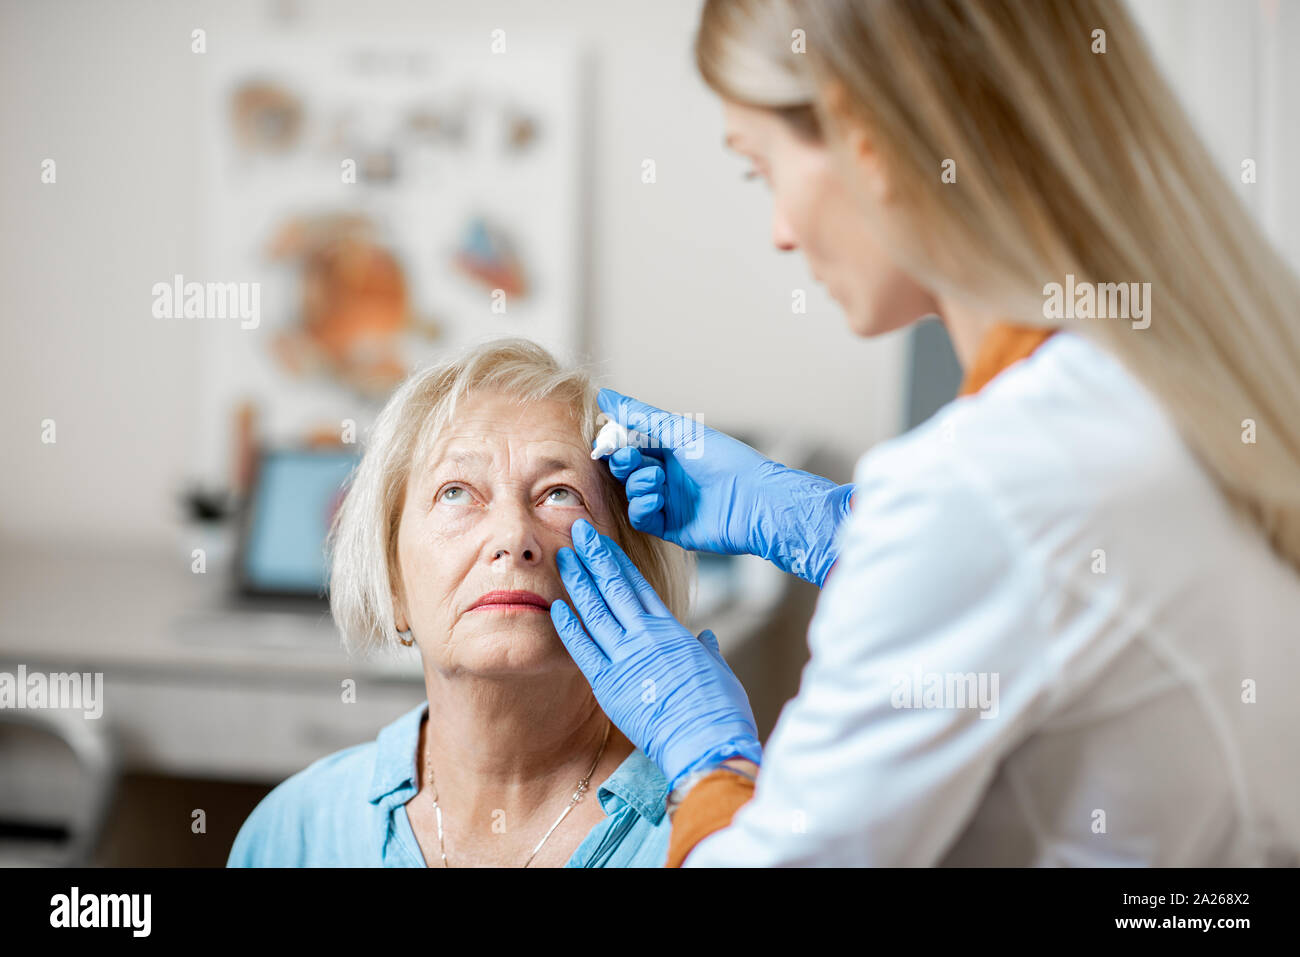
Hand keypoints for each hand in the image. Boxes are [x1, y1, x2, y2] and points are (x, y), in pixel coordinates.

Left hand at [550, 518, 761, 791]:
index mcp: (672, 630)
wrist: (708, 743)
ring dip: (577, 581)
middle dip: (594, 557)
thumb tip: (705, 637)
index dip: (618, 560)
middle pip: (614, 588)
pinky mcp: (609, 684)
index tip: (603, 542)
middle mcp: (646, 636)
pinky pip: (583, 649)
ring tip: (563, 556)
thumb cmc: (720, 710)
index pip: (639, 585)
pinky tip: (556, 606)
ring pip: (595, 610)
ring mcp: (626, 658)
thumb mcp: (720, 670)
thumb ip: (708, 650)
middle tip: (577, 530)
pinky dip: (569, 626)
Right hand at [596, 388, 854, 585]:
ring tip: (656, 479)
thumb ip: (639, 416)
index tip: (606, 441)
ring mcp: (671, 502)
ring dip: (637, 484)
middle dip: (623, 463)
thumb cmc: (725, 461)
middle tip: (629, 459)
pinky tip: (657, 500)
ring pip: (633, 493)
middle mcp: (670, 475)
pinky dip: (643, 507)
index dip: (616, 443)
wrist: (755, 501)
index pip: (632, 444)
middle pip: (628, 470)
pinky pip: (643, 518)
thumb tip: (604, 395)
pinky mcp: (672, 527)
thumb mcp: (679, 431)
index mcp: (673, 449)